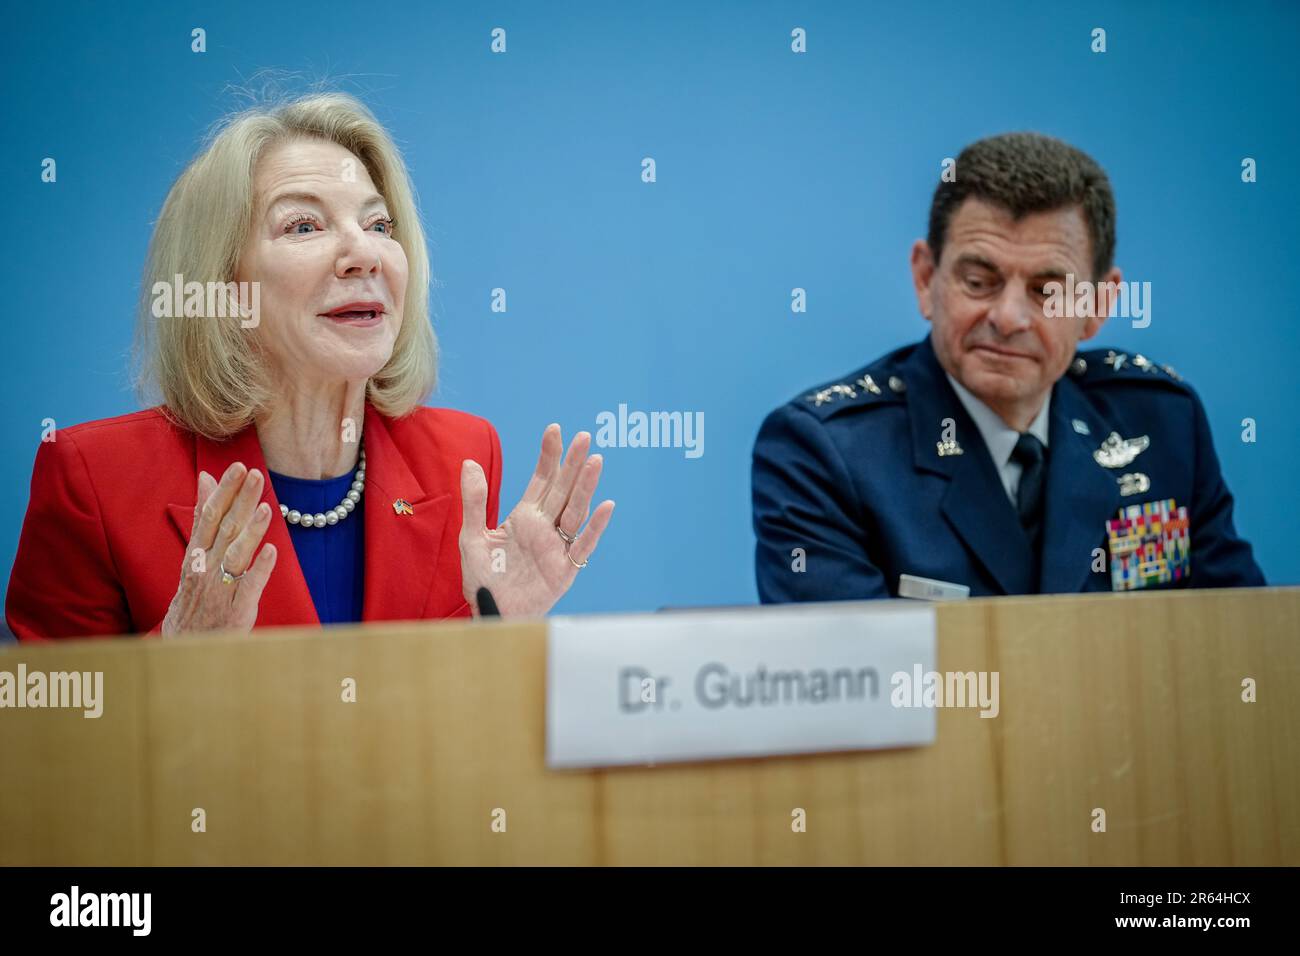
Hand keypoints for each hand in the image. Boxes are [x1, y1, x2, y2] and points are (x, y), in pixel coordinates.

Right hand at [161, 462, 277, 635]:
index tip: (238, 466)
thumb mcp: (194, 554)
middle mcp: (205, 567)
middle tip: (255, 474)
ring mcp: (220, 588)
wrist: (186, 645)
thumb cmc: (196, 594)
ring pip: (236, 555)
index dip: (224, 491)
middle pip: (224, 529)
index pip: (208, 516)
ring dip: (251, 531)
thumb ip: (203, 517)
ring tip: (266, 507)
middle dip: (240, 501)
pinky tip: (272, 551)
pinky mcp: (236, 610)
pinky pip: (249, 587)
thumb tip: (206, 478)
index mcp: (196, 553)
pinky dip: (259, 569)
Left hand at [459, 424, 614, 616]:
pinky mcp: (566, 570)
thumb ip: (475, 502)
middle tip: (584, 437)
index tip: (555, 430)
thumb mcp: (472, 536)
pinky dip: (594, 527)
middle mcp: (545, 527)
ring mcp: (557, 547)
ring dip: (586, 487)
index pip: (541, 480)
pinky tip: (605, 506)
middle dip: (573, 464)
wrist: (491, 613)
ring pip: (575, 511)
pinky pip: (582, 545)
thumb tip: (469, 464)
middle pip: (563, 490)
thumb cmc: (483, 578)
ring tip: (595, 461)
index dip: (549, 456)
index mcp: (525, 516)